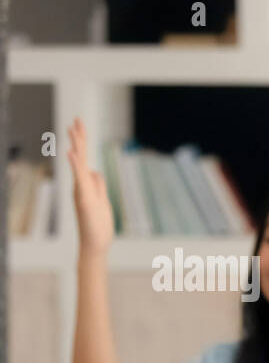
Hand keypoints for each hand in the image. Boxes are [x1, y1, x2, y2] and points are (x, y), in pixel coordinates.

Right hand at [66, 118, 114, 255]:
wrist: (95, 244)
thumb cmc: (98, 225)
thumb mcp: (102, 200)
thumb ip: (98, 185)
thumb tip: (95, 171)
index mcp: (86, 184)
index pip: (83, 157)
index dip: (81, 141)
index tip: (79, 124)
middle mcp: (81, 184)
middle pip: (80, 156)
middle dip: (78, 137)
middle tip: (76, 119)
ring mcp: (82, 191)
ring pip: (79, 164)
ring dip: (76, 145)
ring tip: (73, 128)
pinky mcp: (84, 198)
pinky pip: (79, 178)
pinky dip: (75, 165)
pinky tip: (71, 153)